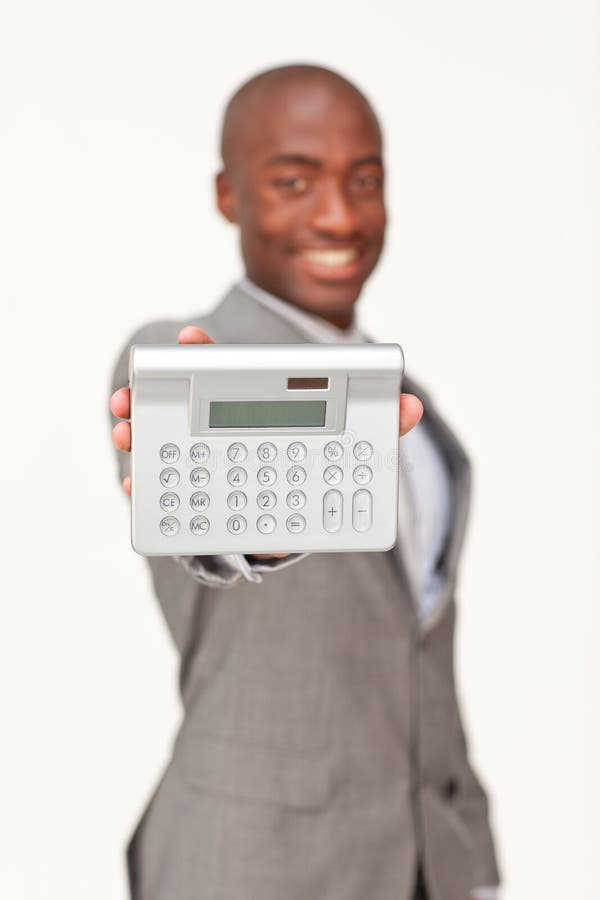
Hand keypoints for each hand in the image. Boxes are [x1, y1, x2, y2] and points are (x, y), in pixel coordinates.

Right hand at [111, 328, 423, 560]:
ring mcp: (210, 459)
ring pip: (166, 440)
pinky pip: (168, 486)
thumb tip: (411, 407)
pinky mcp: (202, 494)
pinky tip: (134, 485)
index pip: (228, 370)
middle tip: (127, 396)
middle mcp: (225, 425)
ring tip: (123, 433)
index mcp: (257, 403)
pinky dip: (147, 484)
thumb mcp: (350, 449)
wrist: (305, 521)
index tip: (188, 339)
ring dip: (139, 433)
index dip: (206, 353)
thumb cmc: (323, 473)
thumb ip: (377, 427)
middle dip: (150, 394)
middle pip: (181, 401)